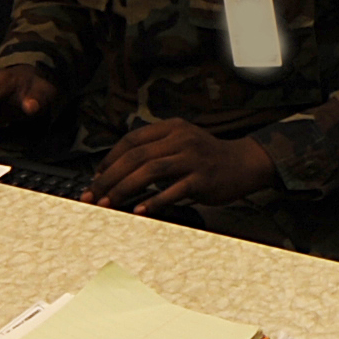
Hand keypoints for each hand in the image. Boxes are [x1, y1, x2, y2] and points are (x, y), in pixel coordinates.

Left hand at [87, 119, 277, 214]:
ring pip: (150, 170)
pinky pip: (174, 190)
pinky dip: (154, 201)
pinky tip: (139, 211)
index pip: (132, 140)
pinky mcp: (203, 179)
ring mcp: (193, 158)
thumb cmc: (207, 157)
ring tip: (108, 204)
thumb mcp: (182, 142)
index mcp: (172, 128)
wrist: (244, 163)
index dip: (110, 159)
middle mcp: (181, 139)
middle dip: (110, 177)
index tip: (95, 177)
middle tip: (93, 195)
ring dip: (125, 188)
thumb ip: (155, 150)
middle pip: (136, 156)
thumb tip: (118, 171)